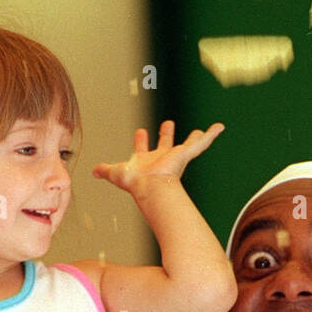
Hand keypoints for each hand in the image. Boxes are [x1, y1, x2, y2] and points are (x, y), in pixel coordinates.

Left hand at [92, 121, 224, 196]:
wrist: (151, 187)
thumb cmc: (135, 183)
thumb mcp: (115, 173)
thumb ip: (105, 170)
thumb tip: (92, 172)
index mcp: (146, 160)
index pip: (142, 148)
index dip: (140, 141)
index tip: (140, 132)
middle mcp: (161, 158)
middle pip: (165, 143)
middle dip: (166, 134)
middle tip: (167, 124)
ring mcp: (174, 156)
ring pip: (187, 145)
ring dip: (194, 138)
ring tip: (201, 132)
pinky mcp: (185, 154)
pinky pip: (201, 143)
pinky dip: (211, 135)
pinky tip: (219, 127)